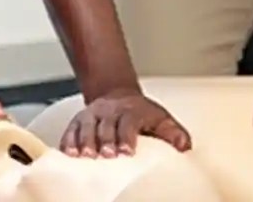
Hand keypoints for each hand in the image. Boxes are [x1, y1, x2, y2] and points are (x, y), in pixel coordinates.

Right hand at [60, 88, 191, 157]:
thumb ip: (174, 133)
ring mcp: (93, 114)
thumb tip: (184, 146)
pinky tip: (68, 154)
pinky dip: (68, 141)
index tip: (127, 152)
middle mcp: (110, 110)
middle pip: (106, 124)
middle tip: (106, 156)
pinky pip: (70, 129)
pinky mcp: (78, 120)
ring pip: (86, 126)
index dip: (127, 136)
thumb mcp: (161, 119)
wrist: (118, 96)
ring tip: (85, 156)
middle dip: (106, 141)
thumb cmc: (141, 114)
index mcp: (132, 110)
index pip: (129, 121)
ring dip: (85, 141)